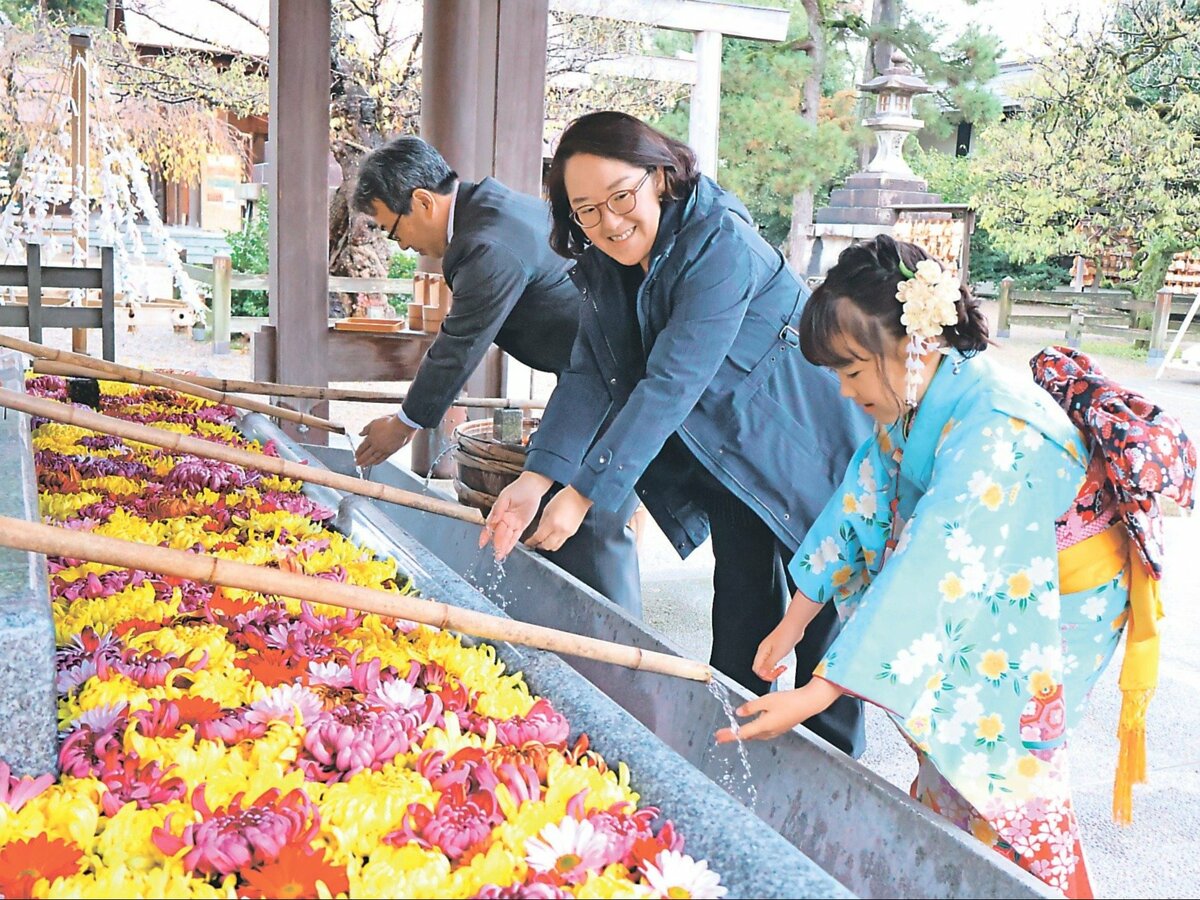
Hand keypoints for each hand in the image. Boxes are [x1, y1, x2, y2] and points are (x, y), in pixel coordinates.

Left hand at [355, 415, 416, 467]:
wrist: (400, 427)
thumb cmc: (388, 423)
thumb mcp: (374, 423)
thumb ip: (366, 429)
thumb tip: (360, 433)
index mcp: (371, 438)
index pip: (362, 447)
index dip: (358, 452)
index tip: (356, 455)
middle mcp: (376, 446)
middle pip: (366, 454)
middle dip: (360, 460)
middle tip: (357, 463)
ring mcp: (383, 450)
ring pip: (373, 458)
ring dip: (367, 463)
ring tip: (364, 466)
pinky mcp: (390, 452)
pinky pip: (382, 459)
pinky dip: (377, 462)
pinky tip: (374, 463)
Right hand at [480, 471, 552, 559]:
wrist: (533, 486)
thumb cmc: (519, 488)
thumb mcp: (506, 497)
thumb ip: (499, 509)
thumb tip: (492, 520)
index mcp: (498, 512)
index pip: (489, 526)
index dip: (485, 535)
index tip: (481, 543)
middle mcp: (503, 519)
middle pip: (498, 533)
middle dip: (497, 543)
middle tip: (496, 553)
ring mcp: (512, 523)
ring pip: (506, 537)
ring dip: (502, 547)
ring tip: (499, 556)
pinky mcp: (521, 526)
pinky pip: (515, 537)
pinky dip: (511, 544)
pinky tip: (506, 550)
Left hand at [525, 486, 591, 552]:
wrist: (579, 496)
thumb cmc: (564, 498)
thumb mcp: (548, 508)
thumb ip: (542, 521)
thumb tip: (538, 531)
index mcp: (552, 522)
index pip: (539, 537)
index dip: (532, 541)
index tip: (528, 542)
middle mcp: (560, 530)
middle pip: (546, 546)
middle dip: (539, 545)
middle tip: (535, 542)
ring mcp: (567, 533)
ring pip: (555, 547)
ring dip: (548, 545)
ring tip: (544, 541)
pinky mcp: (572, 533)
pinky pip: (561, 542)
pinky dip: (555, 541)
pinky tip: (553, 536)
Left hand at [713, 678, 840, 743]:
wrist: (808, 704)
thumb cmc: (789, 701)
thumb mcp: (766, 700)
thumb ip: (751, 707)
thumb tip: (739, 713)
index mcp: (764, 725)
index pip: (742, 733)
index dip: (729, 735)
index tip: (718, 737)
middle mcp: (769, 731)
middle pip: (747, 736)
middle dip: (733, 735)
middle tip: (722, 735)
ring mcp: (775, 731)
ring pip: (755, 735)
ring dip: (744, 734)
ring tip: (733, 732)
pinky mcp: (779, 728)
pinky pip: (762, 732)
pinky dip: (753, 731)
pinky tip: (752, 727)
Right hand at [752, 618, 806, 683]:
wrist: (794, 626)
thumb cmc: (786, 635)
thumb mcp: (778, 653)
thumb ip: (769, 664)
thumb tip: (761, 674)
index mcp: (762, 652)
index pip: (756, 669)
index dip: (764, 675)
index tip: (773, 676)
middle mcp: (764, 651)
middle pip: (760, 668)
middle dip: (769, 674)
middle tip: (778, 672)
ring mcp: (770, 650)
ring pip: (767, 665)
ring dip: (773, 670)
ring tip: (782, 669)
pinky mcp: (776, 649)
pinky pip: (772, 661)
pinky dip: (777, 666)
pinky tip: (782, 665)